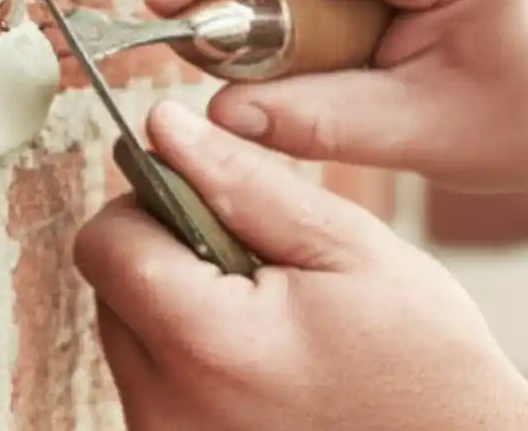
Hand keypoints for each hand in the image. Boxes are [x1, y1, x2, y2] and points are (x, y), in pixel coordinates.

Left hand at [75, 101, 527, 430]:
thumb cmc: (423, 362)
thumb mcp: (348, 249)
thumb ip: (243, 182)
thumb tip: (163, 125)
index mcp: (205, 343)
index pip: (105, 243)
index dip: (148, 204)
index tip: (206, 204)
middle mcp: (165, 406)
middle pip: (109, 288)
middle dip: (165, 255)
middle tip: (254, 268)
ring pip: (126, 333)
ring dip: (175, 307)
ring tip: (264, 319)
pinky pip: (151, 382)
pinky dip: (188, 357)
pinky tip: (257, 361)